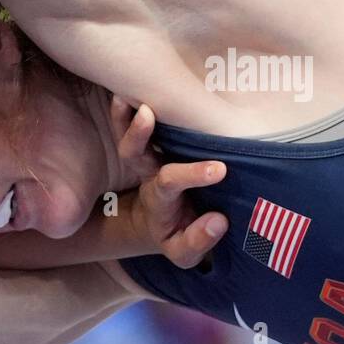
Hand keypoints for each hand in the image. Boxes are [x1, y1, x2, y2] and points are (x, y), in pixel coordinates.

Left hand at [119, 102, 228, 267]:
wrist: (158, 227)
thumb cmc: (178, 235)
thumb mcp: (184, 251)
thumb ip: (199, 240)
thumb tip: (218, 221)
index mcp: (160, 199)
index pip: (173, 183)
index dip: (193, 176)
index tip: (219, 170)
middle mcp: (149, 176)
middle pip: (135, 156)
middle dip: (139, 135)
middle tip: (148, 113)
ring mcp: (147, 161)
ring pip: (128, 138)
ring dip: (124, 117)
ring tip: (124, 94)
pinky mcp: (149, 148)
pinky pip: (130, 128)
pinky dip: (125, 112)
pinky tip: (123, 92)